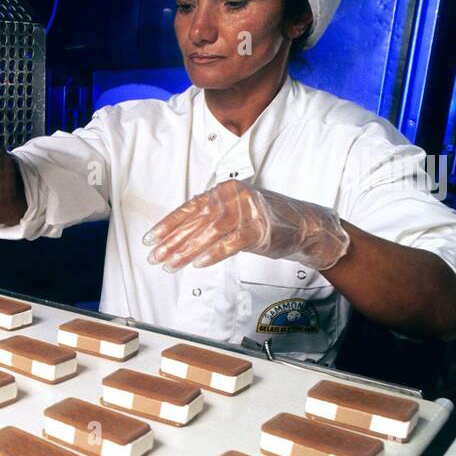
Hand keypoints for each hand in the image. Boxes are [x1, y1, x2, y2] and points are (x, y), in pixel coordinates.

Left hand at [141, 179, 350, 270]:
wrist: (305, 225)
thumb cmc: (267, 221)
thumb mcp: (234, 214)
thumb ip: (210, 219)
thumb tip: (179, 235)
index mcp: (223, 191)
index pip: (188, 208)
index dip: (167, 225)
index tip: (150, 240)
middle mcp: (233, 197)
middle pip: (195, 221)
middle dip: (171, 242)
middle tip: (155, 257)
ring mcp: (247, 211)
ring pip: (209, 232)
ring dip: (187, 250)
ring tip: (170, 264)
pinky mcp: (259, 228)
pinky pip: (230, 243)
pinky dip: (212, 254)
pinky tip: (198, 264)